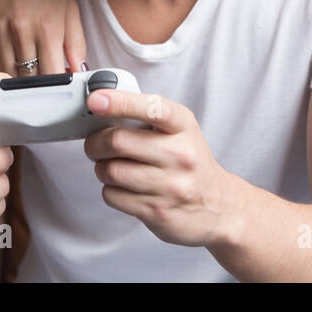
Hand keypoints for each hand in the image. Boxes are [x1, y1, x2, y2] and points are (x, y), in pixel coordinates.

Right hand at [0, 0, 85, 76]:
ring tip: (28, 66)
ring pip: (7, 73)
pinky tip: (10, 57)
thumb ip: (75, 41)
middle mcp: (22, 31)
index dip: (58, 84)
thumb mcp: (70, 5)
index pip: (52, 76)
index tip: (61, 82)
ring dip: (19, 75)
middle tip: (45, 76)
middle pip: (28, 78)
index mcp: (49, 27)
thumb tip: (77, 70)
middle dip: (39, 82)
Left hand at [83, 89, 240, 247]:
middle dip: (95, 142)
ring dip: (101, 168)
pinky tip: (124, 187)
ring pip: (110, 171)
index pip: (151, 107)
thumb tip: (102, 107)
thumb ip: (146, 118)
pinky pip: (112, 196)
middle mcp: (180, 154)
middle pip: (118, 141)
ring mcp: (170, 185)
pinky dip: (110, 190)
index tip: (96, 100)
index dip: (120, 102)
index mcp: (183, 126)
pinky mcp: (157, 211)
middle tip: (95, 144)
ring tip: (112, 166)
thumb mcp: (180, 131)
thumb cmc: (189, 162)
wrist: (217, 206)